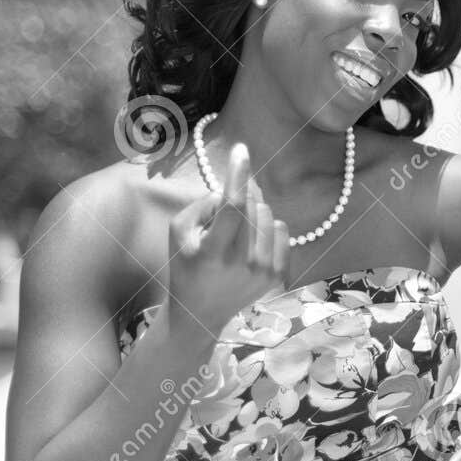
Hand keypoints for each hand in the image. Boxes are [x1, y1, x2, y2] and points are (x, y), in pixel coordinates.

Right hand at [166, 141, 289, 338]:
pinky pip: (281, 229)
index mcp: (213, 252)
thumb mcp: (179, 232)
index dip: (238, 176)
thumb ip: (201, 205)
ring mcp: (263, 271)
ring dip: (253, 210)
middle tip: (228, 201)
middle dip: (243, 193)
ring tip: (235, 229)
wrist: (201, 311)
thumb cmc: (186, 265)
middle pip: (253, 206)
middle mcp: (243, 263)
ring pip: (268, 215)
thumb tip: (229, 189)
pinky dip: (267, 226)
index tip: (241, 150)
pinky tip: (251, 240)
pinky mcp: (277, 275)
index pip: (232, 206)